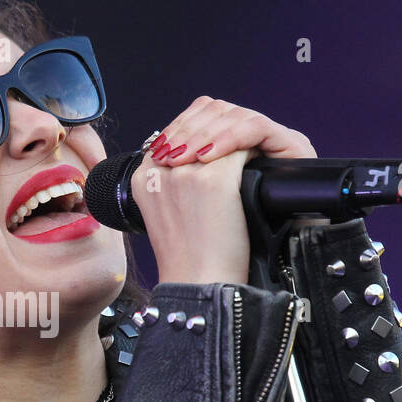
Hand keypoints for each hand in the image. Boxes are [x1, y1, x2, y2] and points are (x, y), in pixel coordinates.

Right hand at [131, 97, 316, 286]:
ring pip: (222, 124)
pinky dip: (253, 148)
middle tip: (244, 140)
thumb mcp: (167, 214)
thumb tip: (203, 157)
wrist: (198, 286)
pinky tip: (260, 159)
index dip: (204, 125)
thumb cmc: (189, 259)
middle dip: (226, 121)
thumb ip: (174, 183)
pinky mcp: (213, 180)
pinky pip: (242, 144)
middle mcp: (158, 170)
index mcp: (142, 177)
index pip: (177, 127)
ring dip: (241, 130)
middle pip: (200, 116)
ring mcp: (184, 173)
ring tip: (252, 147)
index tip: (223, 140)